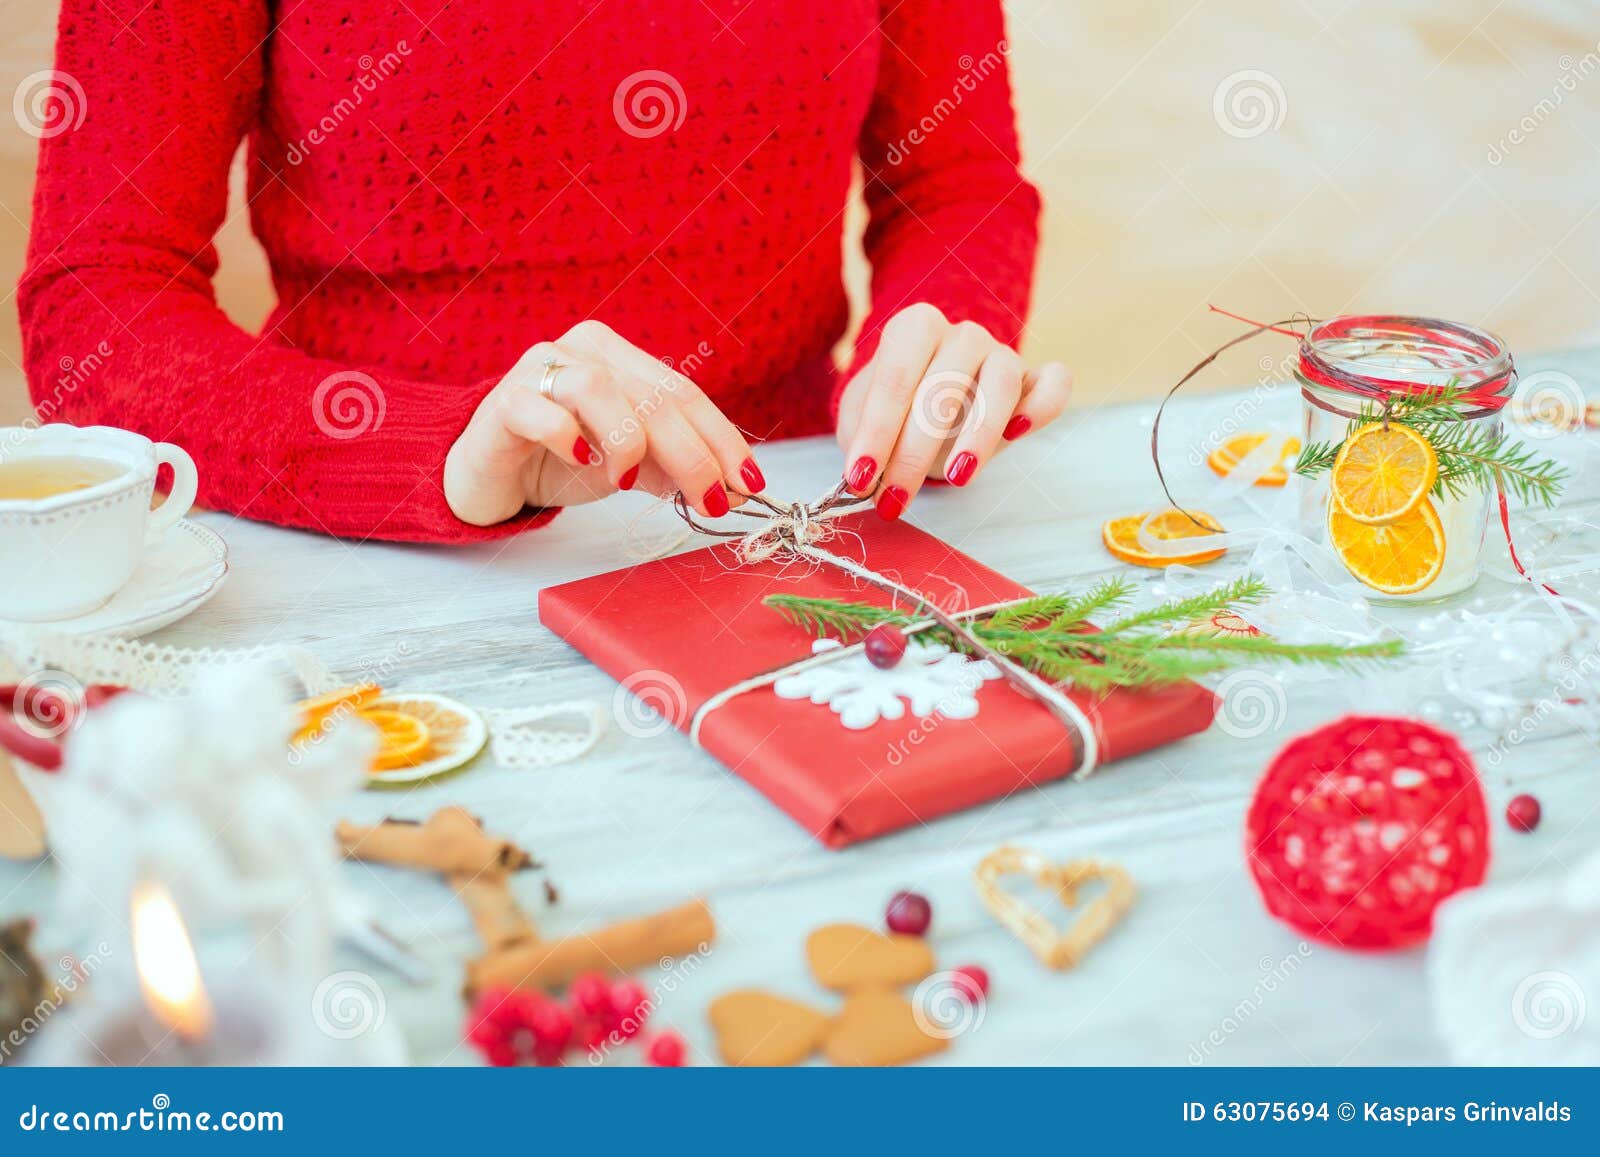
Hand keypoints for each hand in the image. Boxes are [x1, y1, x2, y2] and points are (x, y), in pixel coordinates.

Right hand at [444, 321, 764, 525]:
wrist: (489, 475)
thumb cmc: (561, 461)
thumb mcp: (631, 468)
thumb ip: (674, 470)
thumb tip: (730, 489)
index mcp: (620, 357)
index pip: (684, 394)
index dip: (721, 439)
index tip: (749, 481)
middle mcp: (582, 351)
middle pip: (652, 396)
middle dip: (692, 454)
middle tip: (711, 500)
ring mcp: (539, 370)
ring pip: (600, 390)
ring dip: (628, 443)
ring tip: (628, 481)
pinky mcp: (502, 402)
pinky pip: (542, 410)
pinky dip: (569, 436)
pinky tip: (584, 460)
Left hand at [835, 304, 1071, 517]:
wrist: (924, 413)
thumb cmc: (892, 416)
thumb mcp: (863, 422)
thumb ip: (864, 440)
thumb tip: (863, 478)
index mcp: (914, 329)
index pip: (896, 376)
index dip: (877, 430)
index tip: (859, 477)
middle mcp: (961, 335)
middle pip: (944, 384)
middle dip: (914, 449)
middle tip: (895, 496)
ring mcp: (1001, 354)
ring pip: (1000, 383)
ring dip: (978, 434)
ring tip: (956, 477)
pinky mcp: (1033, 380)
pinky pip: (1053, 382)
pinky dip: (1042, 405)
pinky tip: (1019, 433)